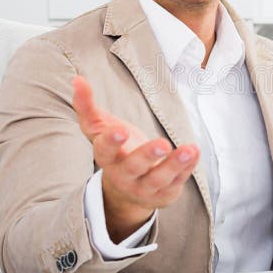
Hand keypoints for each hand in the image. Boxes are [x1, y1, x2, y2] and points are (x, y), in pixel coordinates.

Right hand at [72, 75, 198, 242]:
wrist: (128, 189)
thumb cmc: (116, 150)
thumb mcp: (100, 129)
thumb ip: (87, 106)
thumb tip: (77, 79)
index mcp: (107, 159)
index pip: (104, 152)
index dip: (110, 142)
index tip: (121, 130)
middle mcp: (124, 176)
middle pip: (134, 168)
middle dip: (147, 156)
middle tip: (162, 143)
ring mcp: (145, 187)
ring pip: (159, 179)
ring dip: (174, 165)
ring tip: (189, 149)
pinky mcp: (164, 193)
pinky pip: (178, 181)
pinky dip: (188, 167)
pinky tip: (195, 152)